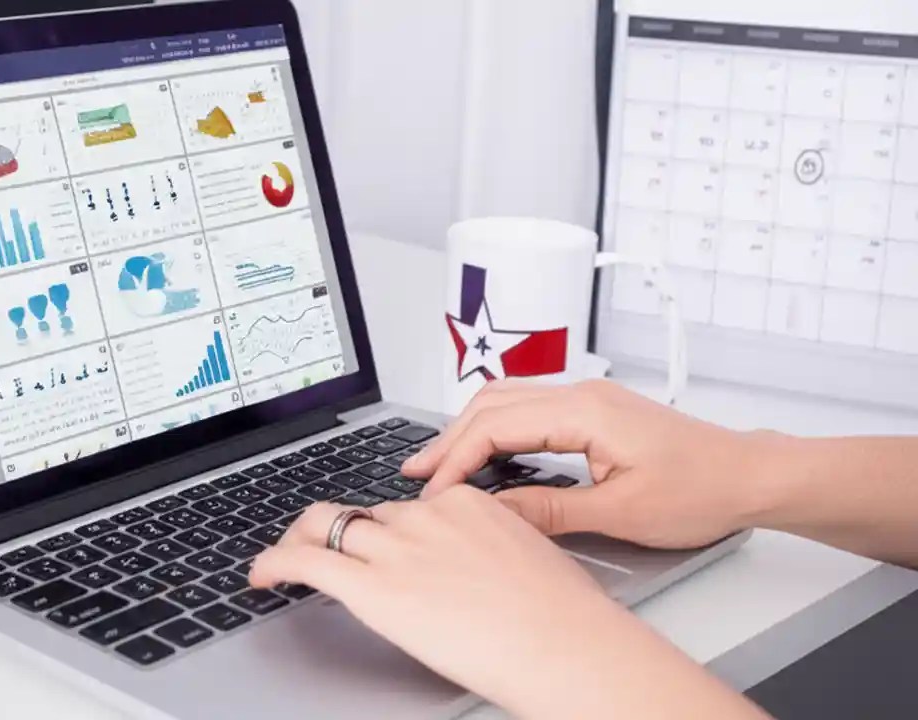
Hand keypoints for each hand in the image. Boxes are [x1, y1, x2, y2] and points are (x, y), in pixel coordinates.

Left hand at [249, 487, 618, 714]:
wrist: (564, 645)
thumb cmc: (562, 616)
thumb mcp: (528, 557)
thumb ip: (487, 550)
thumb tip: (473, 569)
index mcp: (464, 502)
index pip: (407, 505)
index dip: (386, 529)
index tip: (378, 542)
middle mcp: (425, 515)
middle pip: (366, 514)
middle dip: (341, 530)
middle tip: (318, 542)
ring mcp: (396, 547)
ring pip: (328, 526)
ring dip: (302, 541)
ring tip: (285, 557)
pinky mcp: (372, 585)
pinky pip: (307, 562)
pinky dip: (275, 563)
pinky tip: (261, 575)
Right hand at [403, 380, 772, 549]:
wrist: (750, 475)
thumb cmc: (703, 489)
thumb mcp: (621, 512)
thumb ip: (549, 510)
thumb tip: (493, 513)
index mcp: (584, 411)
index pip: (495, 425)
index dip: (456, 459)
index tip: (433, 491)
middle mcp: (581, 394)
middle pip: (491, 404)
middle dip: (449, 439)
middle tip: (416, 475)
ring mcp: (587, 399)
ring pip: (507, 401)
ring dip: (468, 430)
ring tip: (439, 465)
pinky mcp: (593, 411)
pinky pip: (528, 410)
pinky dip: (495, 429)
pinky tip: (485, 455)